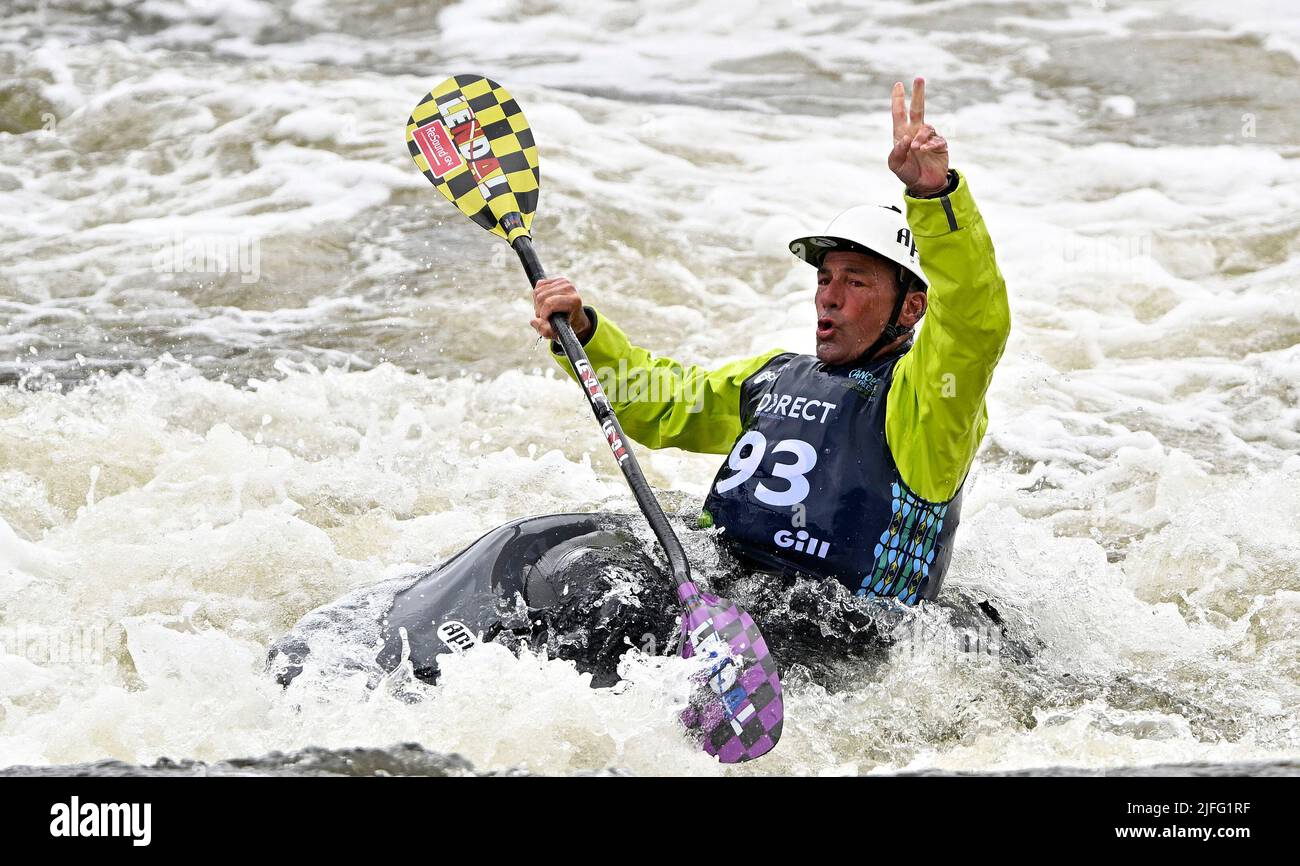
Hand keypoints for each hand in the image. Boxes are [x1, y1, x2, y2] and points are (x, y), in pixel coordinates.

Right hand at [531, 277, 592, 341]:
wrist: (575, 317)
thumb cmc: (567, 326)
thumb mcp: (557, 333)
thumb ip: (545, 331)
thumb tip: (534, 321)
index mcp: (574, 301)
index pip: (549, 303)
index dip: (542, 314)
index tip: (544, 321)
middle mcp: (570, 288)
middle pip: (541, 297)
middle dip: (538, 310)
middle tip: (543, 317)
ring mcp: (564, 282)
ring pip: (538, 291)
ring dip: (537, 304)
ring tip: (545, 311)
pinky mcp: (557, 279)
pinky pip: (538, 285)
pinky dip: (537, 296)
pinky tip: (544, 303)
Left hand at [888, 77, 949, 196]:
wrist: (924, 186)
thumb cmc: (907, 173)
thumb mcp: (895, 165)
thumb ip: (896, 152)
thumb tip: (905, 137)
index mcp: (902, 134)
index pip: (899, 113)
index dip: (898, 99)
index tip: (898, 85)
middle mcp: (915, 132)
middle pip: (917, 109)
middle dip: (918, 93)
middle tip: (919, 78)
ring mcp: (928, 137)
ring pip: (926, 127)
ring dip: (921, 136)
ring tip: (916, 148)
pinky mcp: (940, 145)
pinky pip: (937, 139)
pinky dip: (931, 144)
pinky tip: (926, 150)